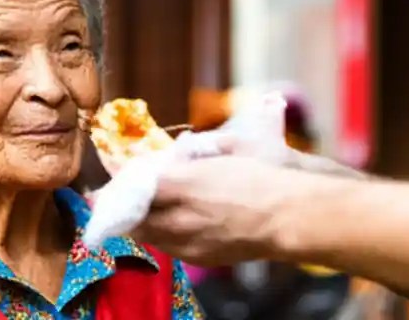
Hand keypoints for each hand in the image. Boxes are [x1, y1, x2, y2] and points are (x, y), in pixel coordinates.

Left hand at [134, 155, 312, 265]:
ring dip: (143, 222)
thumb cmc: (260, 177)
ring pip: (148, 235)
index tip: (122, 178)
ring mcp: (188, 241)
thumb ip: (194, 151)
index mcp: (184, 183)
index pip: (137, 185)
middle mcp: (179, 216)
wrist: (287, 216)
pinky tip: (172, 226)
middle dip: (128, 206)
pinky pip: (168, 248)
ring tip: (147, 211)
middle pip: (136, 215)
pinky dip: (162, 236)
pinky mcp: (199, 258)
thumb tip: (178, 149)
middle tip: (126, 197)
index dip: (127, 181)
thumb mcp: (226, 151)